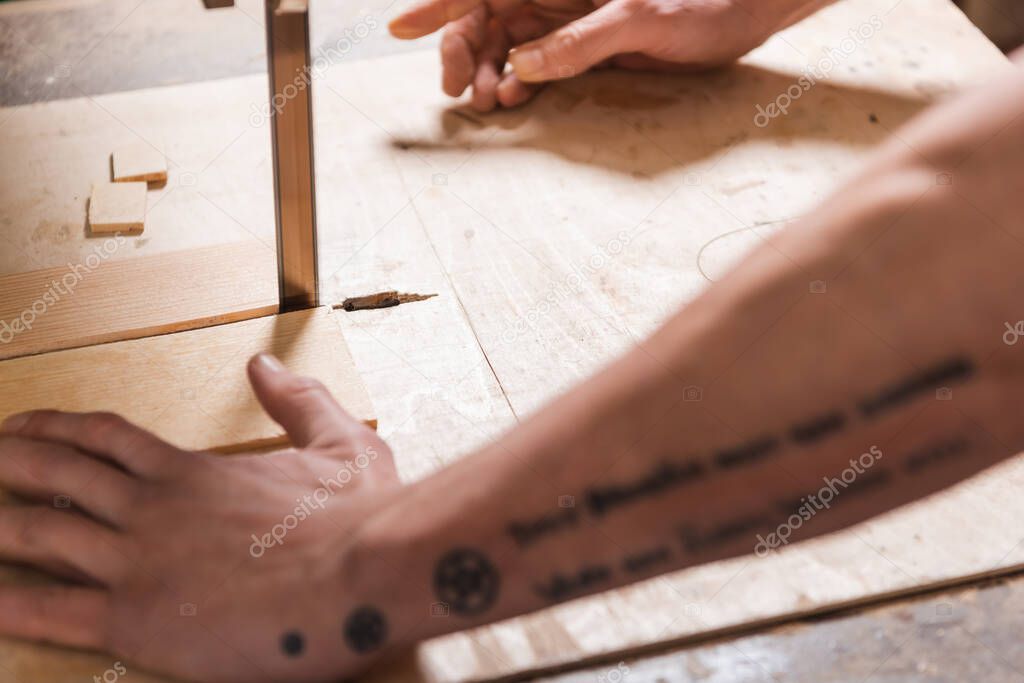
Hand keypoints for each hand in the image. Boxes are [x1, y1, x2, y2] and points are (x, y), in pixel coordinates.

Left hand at [0, 354, 399, 682]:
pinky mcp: (135, 618)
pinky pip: (49, 610)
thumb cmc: (356, 519)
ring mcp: (136, 561)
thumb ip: (298, 400)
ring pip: (38, 534)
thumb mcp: (341, 443)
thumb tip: (266, 365)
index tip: (20, 426)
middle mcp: (152, 507)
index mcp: (192, 470)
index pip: (104, 438)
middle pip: (55, 475)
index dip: (55, 429)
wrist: (359, 576)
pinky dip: (8, 602)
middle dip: (8, 463)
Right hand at [389, 0, 819, 111]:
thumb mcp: (635, 19)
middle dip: (463, 52)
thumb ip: (576, 42)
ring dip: (490, 76)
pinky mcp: (584, 49)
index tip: (398, 27)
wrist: (745, 17)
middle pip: (485, 19)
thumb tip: (521, 67)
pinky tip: (514, 99)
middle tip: (458, 89)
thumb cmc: (700, 3)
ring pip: (506, 48)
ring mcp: (568, 22)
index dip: (438, 7)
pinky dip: (519, 84)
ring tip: (490, 104)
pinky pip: (536, 68)